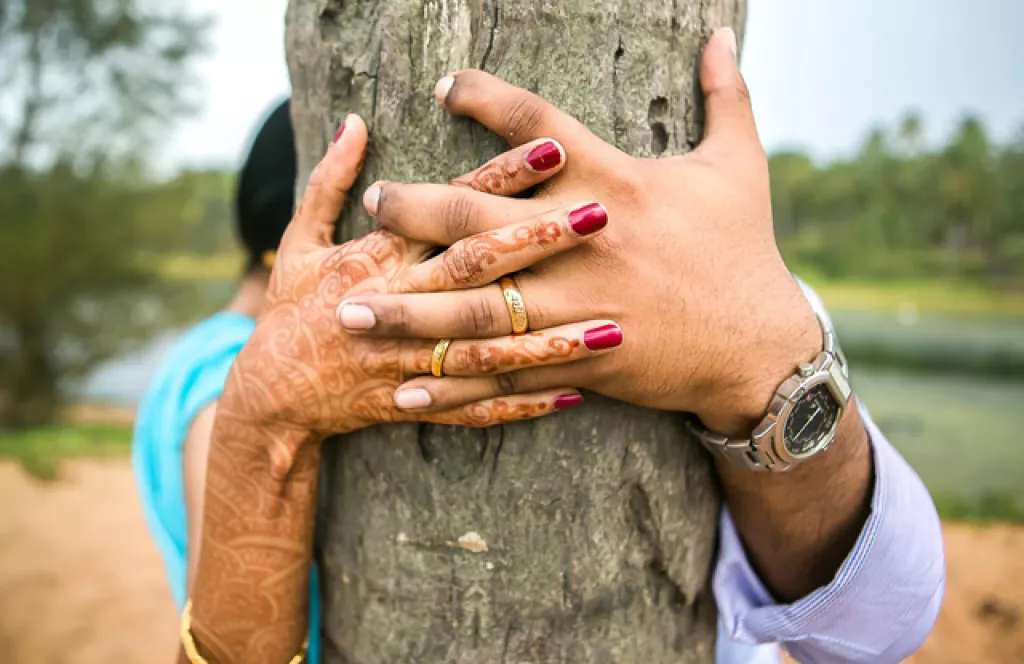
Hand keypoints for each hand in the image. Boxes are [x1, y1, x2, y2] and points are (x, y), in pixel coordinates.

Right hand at [223, 114, 622, 453]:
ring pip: (490, 345)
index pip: (449, 209)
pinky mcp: (418, 403)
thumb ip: (329, 180)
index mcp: (376, 260)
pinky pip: (477, 406)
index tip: (553, 147)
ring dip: (552, 336)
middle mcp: (400, 306)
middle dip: (540, 239)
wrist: (271, 397)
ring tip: (612, 325)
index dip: (500, 176)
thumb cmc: (290, 311)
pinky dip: (524, 402)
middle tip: (602, 215)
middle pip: (479, 268)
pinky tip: (575, 392)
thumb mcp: (298, 241)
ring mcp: (411, 361)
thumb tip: (354, 120)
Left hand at [340, 28, 819, 436]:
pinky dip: (451, 383)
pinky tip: (404, 391)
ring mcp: (577, 305)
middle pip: (479, 217)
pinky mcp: (577, 359)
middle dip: (416, 209)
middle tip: (373, 200)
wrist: (761, 347)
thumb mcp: (741, 165)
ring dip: (406, 310)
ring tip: (348, 309)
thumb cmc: (746, 249)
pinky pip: (501, 371)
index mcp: (616, 184)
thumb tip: (723, 32)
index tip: (445, 87)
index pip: (538, 129)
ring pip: (473, 306)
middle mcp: (584, 242)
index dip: (487, 100)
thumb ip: (726, 96)